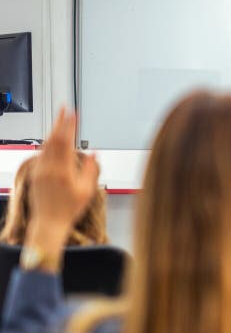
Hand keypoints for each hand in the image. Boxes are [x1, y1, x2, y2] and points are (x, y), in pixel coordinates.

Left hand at [26, 108, 99, 249]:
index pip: (66, 141)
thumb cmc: (69, 210)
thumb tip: (93, 155)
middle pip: (54, 139)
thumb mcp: (87, 191)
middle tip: (64, 109)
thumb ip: (91, 171)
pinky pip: (42, 154)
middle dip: (60, 122)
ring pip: (46, 145)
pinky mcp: (35, 174)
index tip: (73, 114)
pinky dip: (48, 143)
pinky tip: (52, 141)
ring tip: (59, 121)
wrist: (49, 223)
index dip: (69, 125)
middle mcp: (48, 168)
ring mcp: (40, 170)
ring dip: (53, 131)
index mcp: (63, 171)